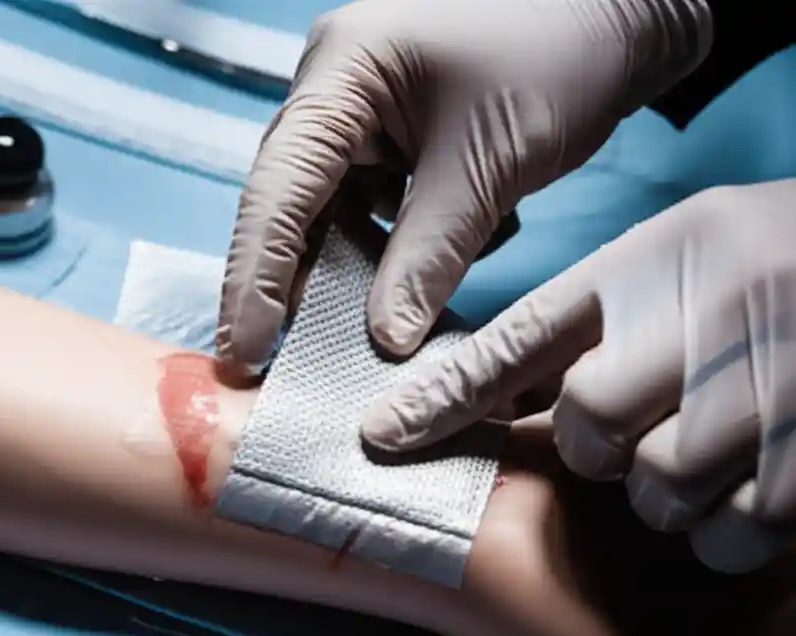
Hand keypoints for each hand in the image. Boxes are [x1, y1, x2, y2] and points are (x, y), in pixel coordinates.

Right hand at [216, 0, 710, 375]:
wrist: (629, 11)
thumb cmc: (562, 51)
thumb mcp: (490, 164)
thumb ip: (428, 255)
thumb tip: (382, 339)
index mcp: (340, 74)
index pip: (276, 190)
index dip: (254, 278)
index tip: (245, 353)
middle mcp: (335, 88)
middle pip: (287, 202)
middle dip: (287, 282)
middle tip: (272, 361)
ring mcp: (364, 109)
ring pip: (329, 210)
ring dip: (343, 271)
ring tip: (346, 337)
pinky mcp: (398, 132)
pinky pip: (371, 204)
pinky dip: (388, 249)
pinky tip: (407, 288)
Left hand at [363, 179, 795, 572]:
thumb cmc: (751, 258)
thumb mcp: (662, 253)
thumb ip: (582, 319)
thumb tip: (485, 394)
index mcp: (642, 267)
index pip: (515, 340)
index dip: (442, 398)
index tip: (380, 438)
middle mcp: (695, 321)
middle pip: (589, 431)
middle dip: (599, 448)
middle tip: (634, 423)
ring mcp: (762, 387)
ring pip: (661, 490)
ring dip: (668, 489)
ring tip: (702, 441)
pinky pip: (736, 530)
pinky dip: (729, 523)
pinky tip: (749, 474)